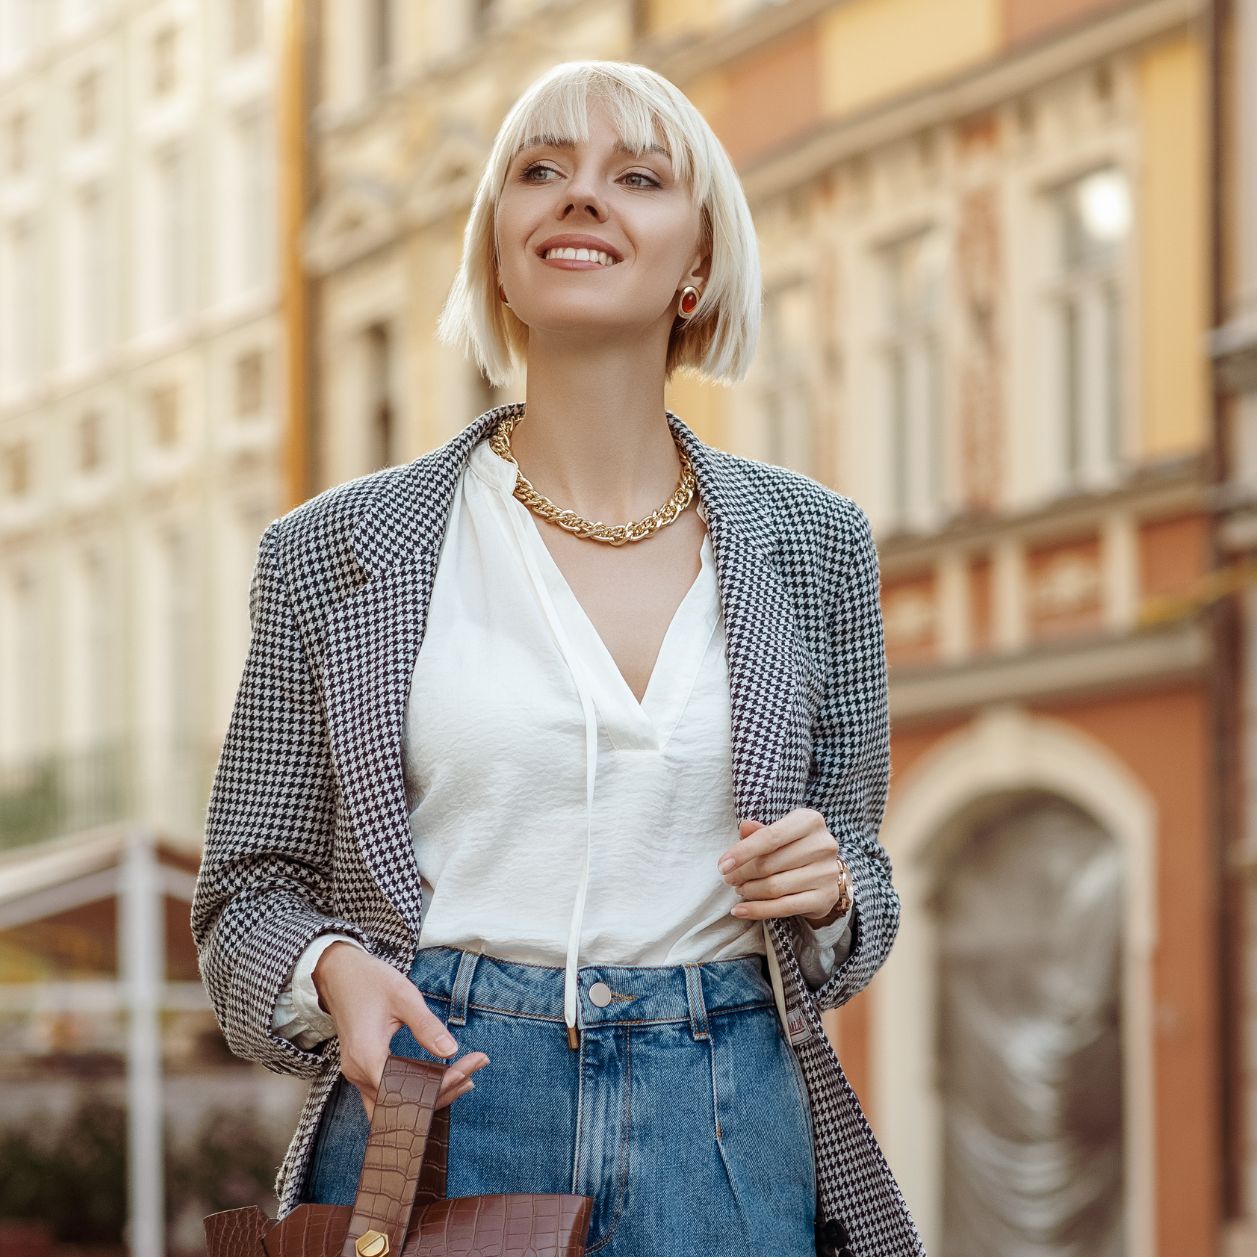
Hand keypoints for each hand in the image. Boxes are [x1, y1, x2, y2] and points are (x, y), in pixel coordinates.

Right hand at [313, 941, 489, 1121]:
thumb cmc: (369, 981)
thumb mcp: (403, 996)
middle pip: (402, 1105)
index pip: (407, 1090)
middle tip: (472, 1074)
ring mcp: (357, 1076)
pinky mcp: (361, 1072)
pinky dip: (411, 1096)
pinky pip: (386, 1097)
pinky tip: (435, 1084)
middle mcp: (358, 1074)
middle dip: (440, 1094)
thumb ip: (426, 1026)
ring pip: (393, 1107)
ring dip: (427, 1099)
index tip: (466, 1071)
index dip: (438, 1086)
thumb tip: (451, 1051)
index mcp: (367, 1056)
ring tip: (462, 1081)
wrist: (339, 974)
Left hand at [717, 809, 849, 925]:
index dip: (743, 852)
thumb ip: (760, 832)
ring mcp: (826, 872)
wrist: (826, 873)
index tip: (722, 865)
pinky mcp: (825, 897)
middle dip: (742, 874)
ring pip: (774, 887)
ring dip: (749, 891)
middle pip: (770, 864)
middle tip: (729, 879)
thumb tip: (744, 827)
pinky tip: (740, 910)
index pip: (770, 837)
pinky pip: (784, 907)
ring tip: (739, 890)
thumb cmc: (795, 848)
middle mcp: (823, 845)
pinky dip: (757, 910)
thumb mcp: (779, 834)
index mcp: (810, 821)